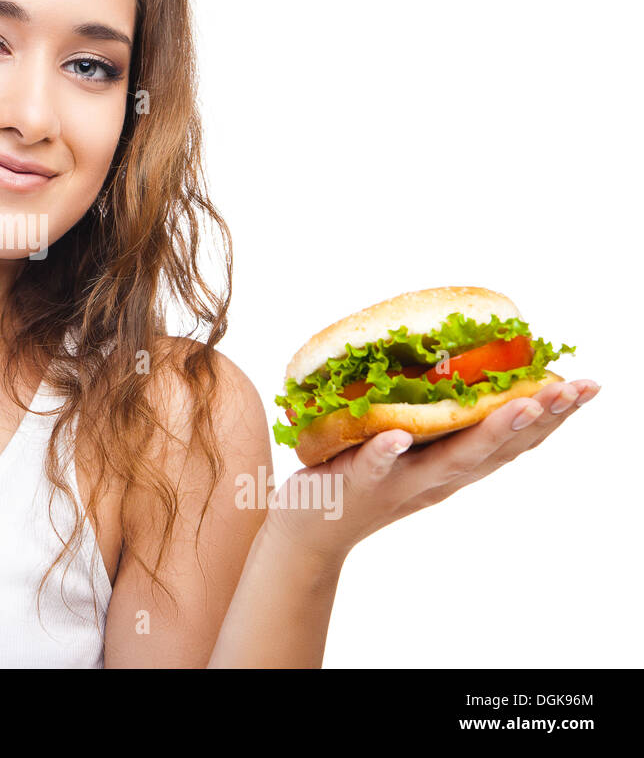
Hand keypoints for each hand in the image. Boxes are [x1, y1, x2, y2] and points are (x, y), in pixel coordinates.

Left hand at [264, 378, 601, 564]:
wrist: (308, 533)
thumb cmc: (359, 477)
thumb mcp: (407, 445)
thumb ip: (432, 416)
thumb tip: (456, 361)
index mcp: (451, 466)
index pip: (512, 440)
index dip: (551, 415)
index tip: (585, 385)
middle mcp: (435, 478)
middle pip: (497, 449)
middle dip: (541, 418)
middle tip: (576, 389)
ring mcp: (398, 484)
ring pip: (451, 461)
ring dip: (488, 434)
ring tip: (522, 405)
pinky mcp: (355, 484)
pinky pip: (373, 469)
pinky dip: (387, 454)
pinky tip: (397, 438)